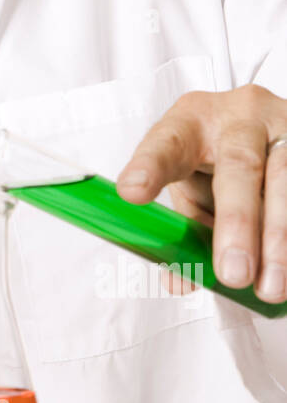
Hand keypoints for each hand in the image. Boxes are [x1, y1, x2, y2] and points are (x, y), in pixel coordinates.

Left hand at [116, 86, 286, 303]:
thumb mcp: (193, 183)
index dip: (149, 166)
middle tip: (233, 273)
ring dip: (278, 237)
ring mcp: (282, 125)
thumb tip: (181, 281)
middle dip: (236, 223)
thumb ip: (184, 228)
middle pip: (239, 165)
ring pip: (284, 180)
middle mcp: (240, 116)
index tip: (132, 193)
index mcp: (192, 121)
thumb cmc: (218, 160)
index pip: (167, 142)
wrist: (266, 128)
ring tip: (270, 286)